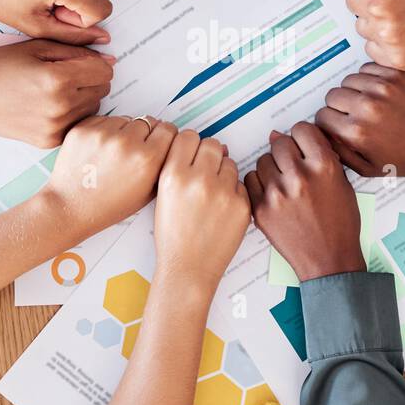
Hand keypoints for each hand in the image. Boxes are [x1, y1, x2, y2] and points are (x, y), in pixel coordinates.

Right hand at [0, 39, 113, 146]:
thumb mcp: (35, 47)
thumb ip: (75, 51)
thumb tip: (108, 59)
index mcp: (58, 79)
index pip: (105, 71)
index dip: (96, 62)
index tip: (81, 61)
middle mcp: (61, 107)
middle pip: (103, 89)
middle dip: (91, 79)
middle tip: (65, 74)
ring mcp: (56, 128)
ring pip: (93, 107)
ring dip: (84, 97)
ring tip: (56, 90)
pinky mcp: (50, 141)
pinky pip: (77, 123)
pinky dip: (71, 114)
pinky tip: (50, 105)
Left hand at [41, 115, 177, 236]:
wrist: (70, 207)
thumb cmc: (107, 205)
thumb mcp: (147, 193)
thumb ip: (163, 166)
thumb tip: (172, 144)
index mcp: (147, 160)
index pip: (168, 129)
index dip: (165, 137)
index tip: (159, 142)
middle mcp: (127, 143)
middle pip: (148, 121)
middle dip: (145, 134)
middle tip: (135, 150)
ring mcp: (103, 134)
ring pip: (126, 119)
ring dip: (125, 131)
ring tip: (115, 153)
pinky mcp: (84, 129)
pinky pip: (105, 120)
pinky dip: (106, 131)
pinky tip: (101, 150)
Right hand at [153, 130, 251, 290]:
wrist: (188, 268)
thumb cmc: (173, 235)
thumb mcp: (163, 195)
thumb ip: (179, 167)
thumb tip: (207, 147)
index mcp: (173, 175)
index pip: (188, 136)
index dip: (190, 145)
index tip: (191, 154)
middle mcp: (198, 180)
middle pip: (212, 144)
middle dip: (209, 155)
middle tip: (204, 173)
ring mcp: (223, 192)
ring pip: (229, 163)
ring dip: (223, 173)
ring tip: (212, 195)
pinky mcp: (242, 206)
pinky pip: (240, 185)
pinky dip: (233, 193)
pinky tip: (221, 209)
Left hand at [243, 123, 363, 281]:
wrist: (329, 260)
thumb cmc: (339, 224)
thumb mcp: (341, 183)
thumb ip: (317, 156)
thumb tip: (281, 135)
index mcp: (324, 166)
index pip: (301, 129)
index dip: (302, 137)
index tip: (302, 146)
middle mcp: (300, 176)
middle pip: (280, 143)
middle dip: (286, 152)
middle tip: (294, 168)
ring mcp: (278, 193)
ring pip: (263, 160)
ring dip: (272, 168)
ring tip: (285, 185)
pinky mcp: (261, 209)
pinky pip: (251, 180)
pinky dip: (260, 185)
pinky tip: (274, 195)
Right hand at [315, 63, 404, 177]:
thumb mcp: (368, 168)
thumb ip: (340, 153)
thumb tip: (322, 136)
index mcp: (356, 133)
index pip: (322, 116)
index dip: (328, 121)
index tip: (337, 123)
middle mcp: (366, 108)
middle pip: (332, 96)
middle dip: (338, 106)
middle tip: (352, 113)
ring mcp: (381, 88)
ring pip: (347, 80)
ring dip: (353, 90)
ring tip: (366, 102)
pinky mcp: (395, 75)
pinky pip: (366, 68)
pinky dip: (368, 77)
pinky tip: (376, 91)